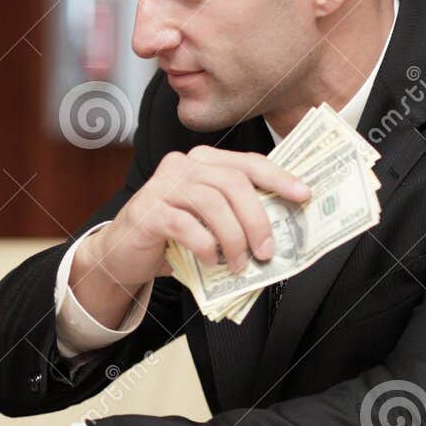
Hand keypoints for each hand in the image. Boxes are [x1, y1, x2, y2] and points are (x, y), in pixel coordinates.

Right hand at [69, 147, 310, 324]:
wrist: (122, 254)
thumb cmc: (171, 236)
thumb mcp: (207, 220)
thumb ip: (234, 214)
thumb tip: (279, 231)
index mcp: (202, 161)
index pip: (247, 163)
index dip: (278, 177)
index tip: (303, 195)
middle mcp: (181, 166)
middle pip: (233, 183)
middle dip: (257, 219)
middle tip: (267, 250)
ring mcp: (162, 187)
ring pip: (212, 204)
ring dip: (234, 238)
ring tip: (241, 264)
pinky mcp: (148, 212)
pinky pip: (187, 226)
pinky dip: (206, 246)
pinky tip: (212, 261)